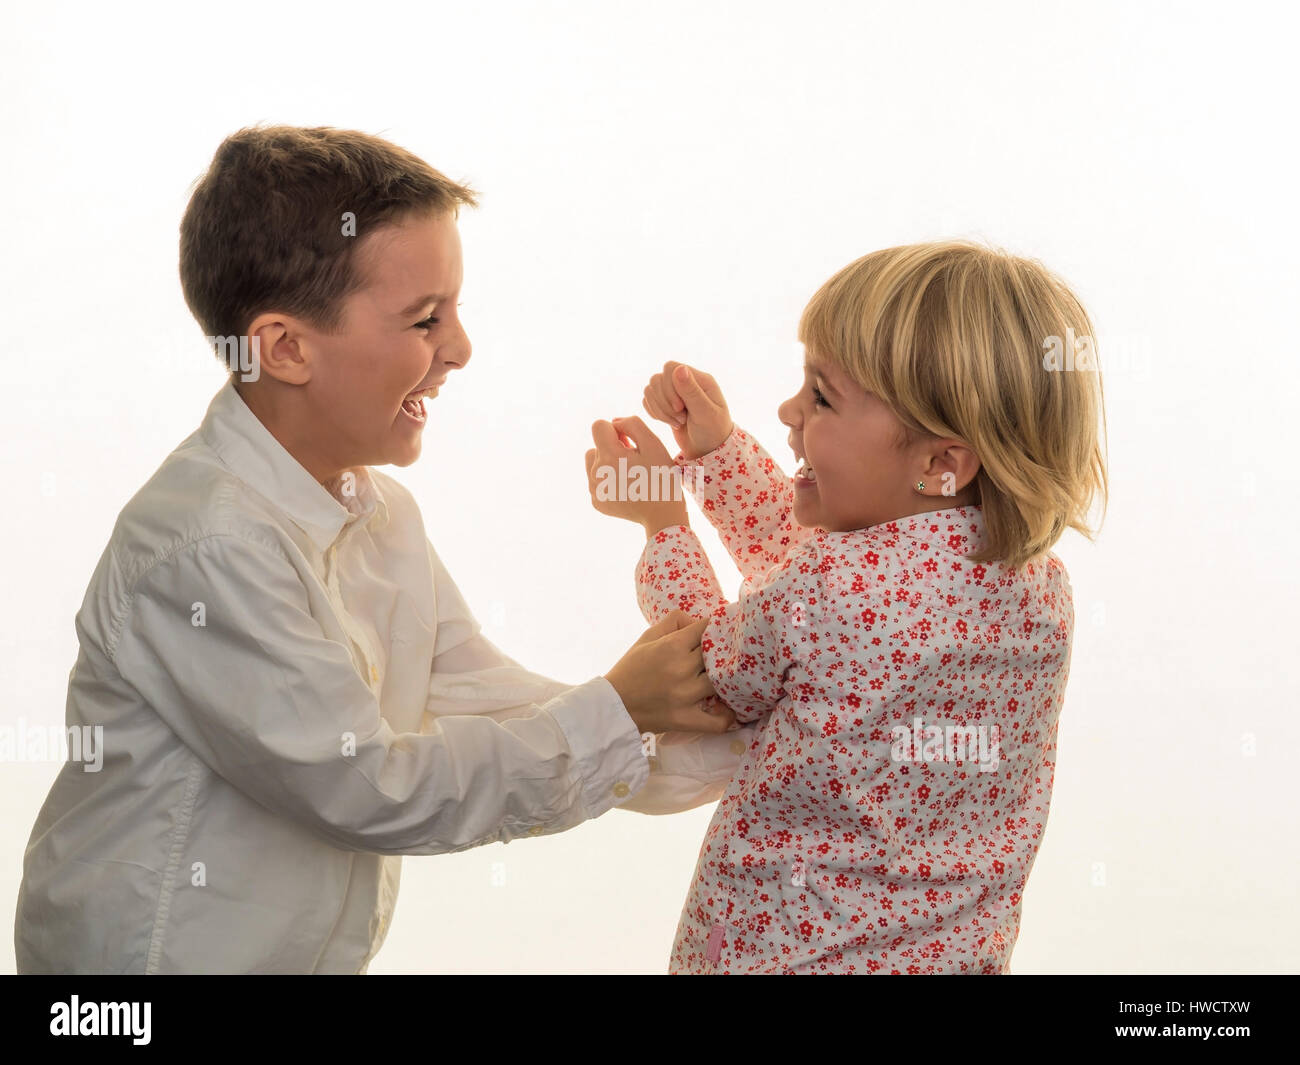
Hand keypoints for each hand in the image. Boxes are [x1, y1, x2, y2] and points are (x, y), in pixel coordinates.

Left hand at [585, 416, 688, 533]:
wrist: (663, 516)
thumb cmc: (662, 477)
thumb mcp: (654, 444)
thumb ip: (632, 424)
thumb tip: (614, 422)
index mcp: (609, 456)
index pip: (598, 426)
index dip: (614, 430)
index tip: (629, 443)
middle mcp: (596, 473)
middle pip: (595, 446)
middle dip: (612, 448)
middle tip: (634, 461)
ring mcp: (595, 490)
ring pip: (594, 464)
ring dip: (607, 463)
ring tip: (629, 474)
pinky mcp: (597, 502)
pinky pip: (597, 482)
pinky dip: (609, 481)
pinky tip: (627, 488)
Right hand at [604, 611, 733, 734]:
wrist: (613, 705)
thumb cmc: (631, 669)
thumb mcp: (647, 637)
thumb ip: (674, 621)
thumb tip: (699, 621)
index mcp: (672, 646)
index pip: (708, 628)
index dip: (715, 629)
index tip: (716, 633)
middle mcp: (682, 669)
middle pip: (719, 654)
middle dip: (722, 653)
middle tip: (723, 656)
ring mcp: (686, 696)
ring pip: (723, 683)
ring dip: (725, 681)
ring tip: (724, 680)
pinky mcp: (686, 720)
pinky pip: (718, 722)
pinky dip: (727, 717)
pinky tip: (727, 709)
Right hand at [642, 362, 733, 459]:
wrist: (708, 450)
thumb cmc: (713, 432)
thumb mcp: (705, 413)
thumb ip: (692, 391)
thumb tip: (679, 369)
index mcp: (699, 379)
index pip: (670, 368)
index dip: (669, 388)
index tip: (680, 408)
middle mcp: (686, 382)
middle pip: (657, 379)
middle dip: (664, 402)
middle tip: (681, 418)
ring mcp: (674, 392)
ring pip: (650, 390)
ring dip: (660, 409)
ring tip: (678, 422)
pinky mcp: (665, 404)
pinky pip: (647, 401)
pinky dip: (655, 413)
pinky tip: (669, 422)